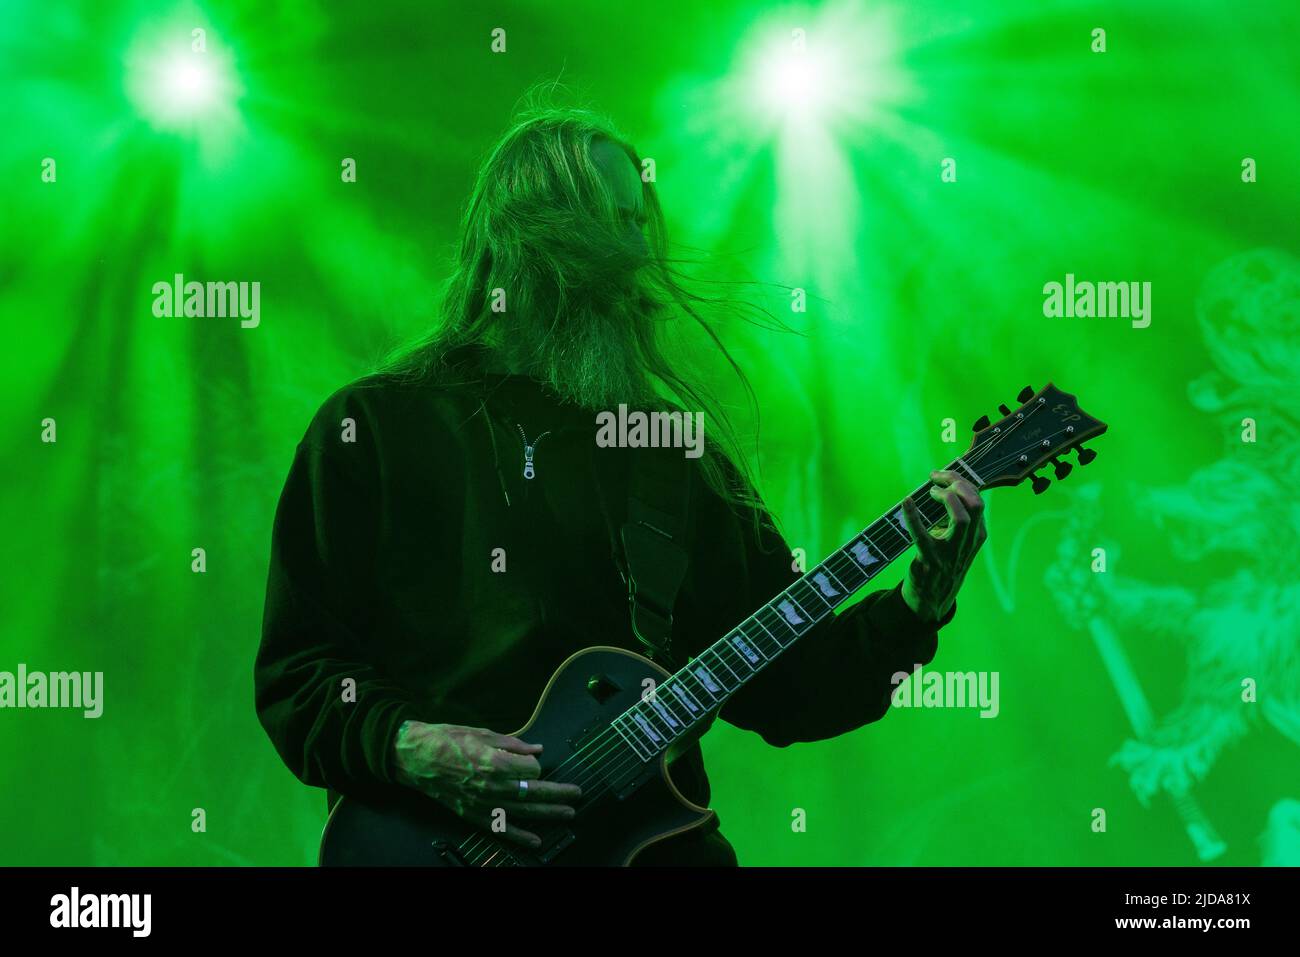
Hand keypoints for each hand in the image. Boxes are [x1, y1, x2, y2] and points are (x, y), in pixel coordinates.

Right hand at [393, 720, 581, 848]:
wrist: (416, 757)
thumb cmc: (448, 739)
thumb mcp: (484, 733)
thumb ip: (514, 744)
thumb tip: (538, 749)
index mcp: (496, 763)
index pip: (532, 768)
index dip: (535, 763)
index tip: (530, 759)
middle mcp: (493, 786)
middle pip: (535, 792)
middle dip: (558, 793)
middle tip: (576, 793)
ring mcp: (483, 803)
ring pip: (524, 812)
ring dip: (549, 814)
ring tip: (568, 813)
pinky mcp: (473, 814)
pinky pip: (501, 828)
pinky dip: (520, 836)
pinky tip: (536, 841)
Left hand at [898, 470, 986, 622]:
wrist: (932, 599)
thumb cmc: (943, 562)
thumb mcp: (958, 541)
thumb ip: (956, 517)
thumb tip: (945, 486)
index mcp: (977, 535)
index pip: (978, 499)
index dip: (961, 481)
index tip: (942, 475)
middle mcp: (968, 543)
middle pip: (976, 504)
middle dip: (958, 483)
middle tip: (937, 478)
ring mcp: (950, 552)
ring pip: (961, 518)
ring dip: (945, 498)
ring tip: (930, 492)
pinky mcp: (929, 560)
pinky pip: (922, 535)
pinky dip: (913, 516)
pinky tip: (906, 502)